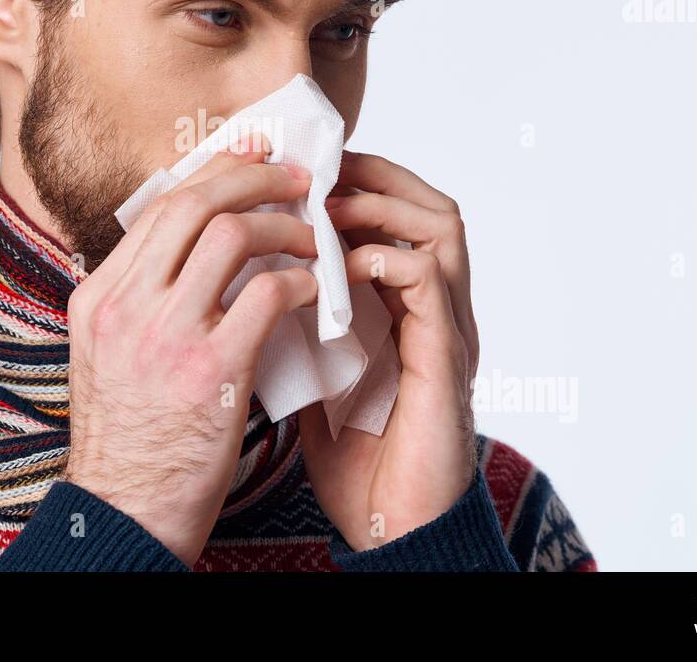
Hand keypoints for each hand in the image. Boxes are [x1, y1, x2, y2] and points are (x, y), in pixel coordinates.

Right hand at [62, 137, 319, 566]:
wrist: (126, 512)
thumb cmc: (129, 438)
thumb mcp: (108, 355)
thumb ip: (138, 299)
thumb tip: (183, 251)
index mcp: (97, 295)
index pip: (160, 205)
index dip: (215, 171)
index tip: (254, 154)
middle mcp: (125, 304)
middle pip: (196, 202)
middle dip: (255, 177)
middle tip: (298, 178)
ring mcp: (165, 335)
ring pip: (234, 234)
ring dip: (286, 226)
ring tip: (315, 237)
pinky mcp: (211, 370)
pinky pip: (268, 294)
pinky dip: (302, 280)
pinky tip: (315, 289)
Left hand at [299, 150, 480, 552]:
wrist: (391, 526)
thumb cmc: (357, 456)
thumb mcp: (317, 369)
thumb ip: (300, 319)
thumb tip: (247, 271)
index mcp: (410, 309)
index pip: (401, 216)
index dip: (358, 183)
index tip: (303, 171)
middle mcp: (437, 310)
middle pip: (431, 204)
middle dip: (374, 175)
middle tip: (318, 170)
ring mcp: (448, 330)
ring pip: (442, 227)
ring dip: (381, 204)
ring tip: (327, 205)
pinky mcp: (446, 358)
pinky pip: (429, 281)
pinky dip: (385, 257)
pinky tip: (344, 262)